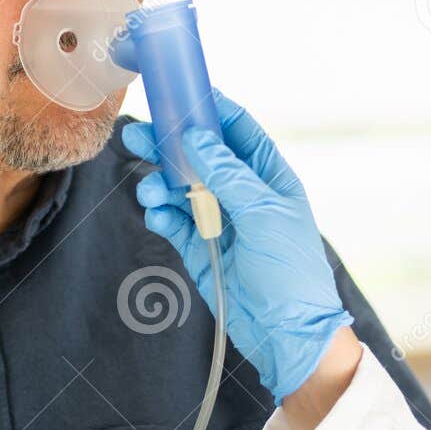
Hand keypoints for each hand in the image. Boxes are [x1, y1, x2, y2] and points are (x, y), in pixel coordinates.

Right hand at [122, 91, 352, 402]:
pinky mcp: (202, 250)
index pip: (239, 131)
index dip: (213, 110)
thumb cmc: (292, 274)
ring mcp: (222, 222)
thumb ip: (228, 175)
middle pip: (201, 157)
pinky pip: (175, 223)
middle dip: (170, 146)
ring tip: (149, 193)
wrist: (288, 336)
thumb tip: (197, 137)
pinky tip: (157, 216)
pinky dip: (162, 217)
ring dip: (161, 185)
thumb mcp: (264, 216)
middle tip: (138, 136)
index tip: (181, 92)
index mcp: (269, 178)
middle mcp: (244, 195)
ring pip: (181, 190)